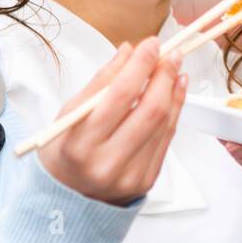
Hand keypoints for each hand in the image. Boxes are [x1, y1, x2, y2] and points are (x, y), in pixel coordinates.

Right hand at [37, 37, 187, 206]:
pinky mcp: (147, 180)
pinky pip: (166, 138)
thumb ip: (101, 82)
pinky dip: (175, 109)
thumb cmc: (65, 149)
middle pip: (149, 110)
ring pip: (162, 123)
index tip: (151, 44)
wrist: (68, 198)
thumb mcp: (69, 114)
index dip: (140, 65)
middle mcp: (107, 163)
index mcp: (80, 144)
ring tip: (175, 67)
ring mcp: (130, 175)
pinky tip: (176, 89)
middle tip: (170, 53)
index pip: (118, 96)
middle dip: (163, 75)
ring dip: (173, 89)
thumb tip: (130, 50)